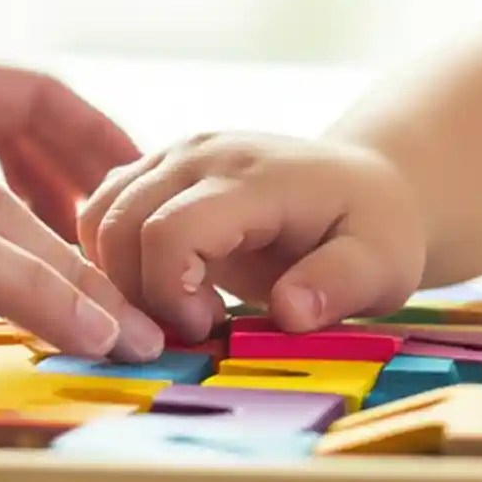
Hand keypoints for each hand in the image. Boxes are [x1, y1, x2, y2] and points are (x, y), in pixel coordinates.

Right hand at [77, 132, 426, 341]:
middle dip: (139, 293)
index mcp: (255, 177)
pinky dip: (112, 257)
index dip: (171, 294)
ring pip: (99, 215)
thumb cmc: (375, 232)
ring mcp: (175, 155)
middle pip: (121, 224)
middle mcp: (203, 153)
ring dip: (118, 276)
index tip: (208, 327)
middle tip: (193, 325)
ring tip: (178, 306)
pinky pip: (102, 211)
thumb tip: (290, 311)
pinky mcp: (159, 169)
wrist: (365, 187)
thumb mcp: (382, 265)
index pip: (171, 231)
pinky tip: (161, 285)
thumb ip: (340, 285)